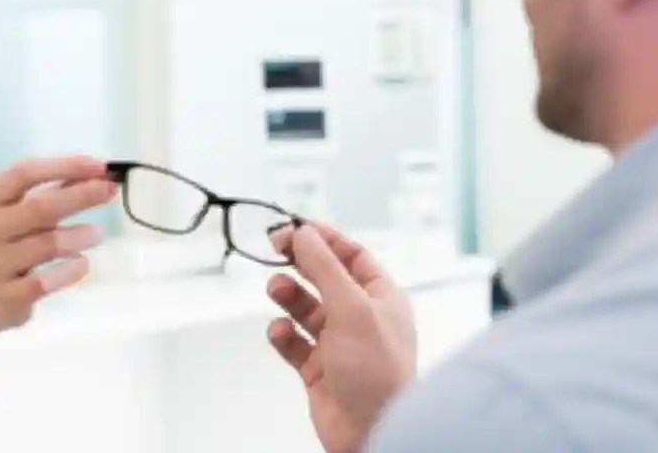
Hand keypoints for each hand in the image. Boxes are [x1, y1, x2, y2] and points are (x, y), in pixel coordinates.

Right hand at [0, 156, 115, 337]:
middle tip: (109, 191)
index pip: (24, 173)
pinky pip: (45, 282)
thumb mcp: (19, 212)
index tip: (99, 165)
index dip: (64, 166)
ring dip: (79, 235)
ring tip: (97, 233)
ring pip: (46, 245)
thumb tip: (100, 173)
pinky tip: (82, 263)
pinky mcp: (9, 297)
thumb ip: (55, 191)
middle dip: (80, 196)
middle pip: (39, 208)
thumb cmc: (6, 243)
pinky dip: (70, 270)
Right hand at [266, 223, 415, 452]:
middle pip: (326, 277)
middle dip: (301, 261)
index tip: (295, 225)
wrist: (372, 433)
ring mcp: (340, 344)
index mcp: (382, 298)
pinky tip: (280, 332)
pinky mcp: (320, 370)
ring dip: (289, 296)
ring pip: (306, 309)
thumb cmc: (377, 372)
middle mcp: (362, 317)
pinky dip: (283, 335)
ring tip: (276, 289)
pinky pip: (294, 343)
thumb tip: (305, 234)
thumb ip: (324, 268)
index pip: (352, 255)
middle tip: (274, 245)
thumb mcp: (351, 307)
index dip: (324, 238)